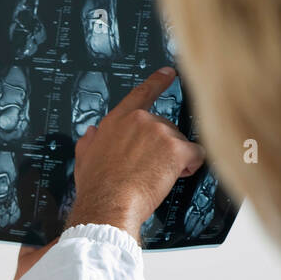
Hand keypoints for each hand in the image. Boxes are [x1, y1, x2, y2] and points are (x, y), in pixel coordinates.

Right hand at [65, 66, 203, 241]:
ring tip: (158, 177)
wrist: (108, 206)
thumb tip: (92, 135)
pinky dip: (191, 165)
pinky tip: (179, 174)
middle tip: (152, 168)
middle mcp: (139, 121)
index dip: (157, 81)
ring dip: (175, 158)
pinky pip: (196, 153)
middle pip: (165, 126)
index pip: (141, 93)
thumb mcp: (85, 160)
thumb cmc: (97, 188)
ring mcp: (159, 132)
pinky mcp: (176, 148)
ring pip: (180, 141)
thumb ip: (90, 142)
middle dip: (163, 147)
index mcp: (117, 121)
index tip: (168, 73)